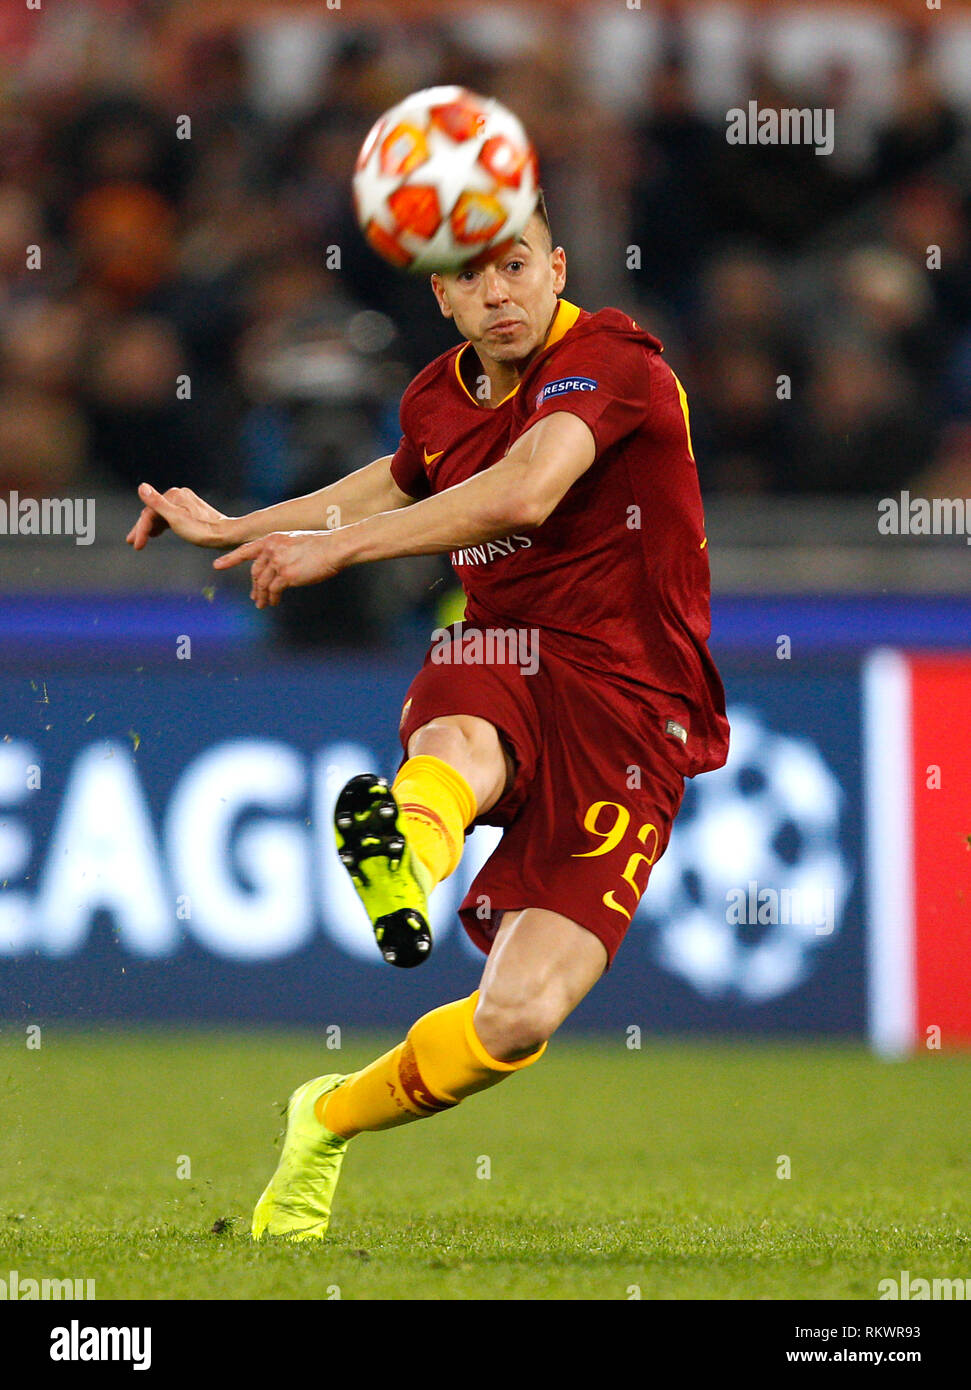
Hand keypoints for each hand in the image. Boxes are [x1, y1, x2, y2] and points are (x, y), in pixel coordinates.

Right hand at [127, 484, 229, 549]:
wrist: (226, 535)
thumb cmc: (202, 530)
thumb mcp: (175, 519)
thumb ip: (157, 503)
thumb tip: (142, 486)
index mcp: (174, 496)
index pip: (150, 511)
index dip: (141, 528)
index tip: (136, 545)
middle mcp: (179, 495)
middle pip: (155, 512)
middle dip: (143, 528)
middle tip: (133, 543)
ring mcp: (185, 502)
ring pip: (162, 515)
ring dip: (150, 528)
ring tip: (141, 541)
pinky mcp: (190, 511)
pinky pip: (170, 517)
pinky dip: (161, 525)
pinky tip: (156, 533)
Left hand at [212, 530, 346, 607]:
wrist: (334, 547)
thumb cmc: (321, 545)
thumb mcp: (295, 542)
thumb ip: (281, 552)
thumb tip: (276, 569)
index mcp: (272, 539)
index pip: (246, 550)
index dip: (230, 559)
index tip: (217, 566)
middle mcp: (272, 549)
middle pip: (255, 571)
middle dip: (254, 586)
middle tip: (254, 597)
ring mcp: (278, 562)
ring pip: (262, 583)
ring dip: (261, 596)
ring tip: (262, 604)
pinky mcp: (286, 575)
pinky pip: (273, 590)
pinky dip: (271, 598)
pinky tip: (273, 602)